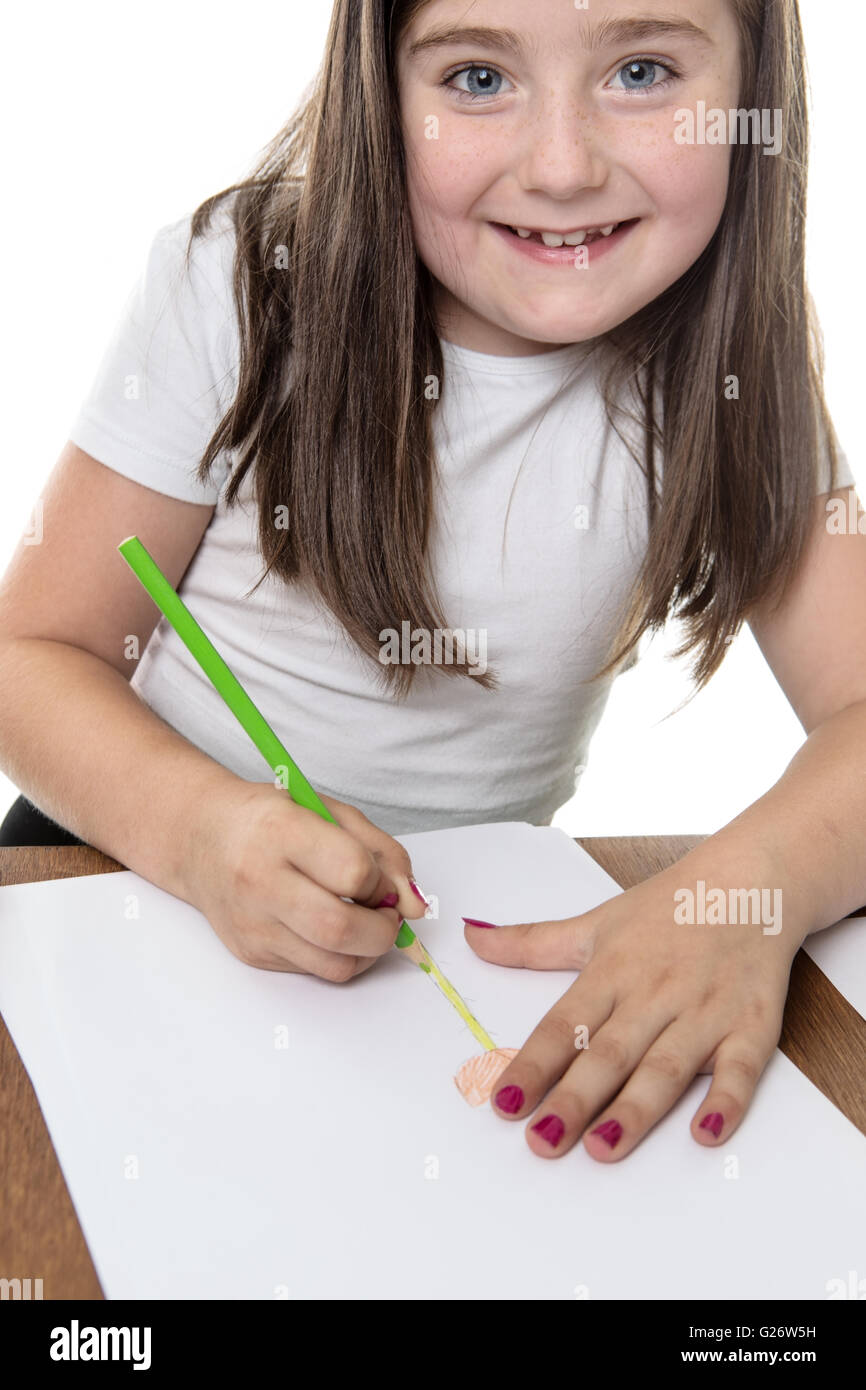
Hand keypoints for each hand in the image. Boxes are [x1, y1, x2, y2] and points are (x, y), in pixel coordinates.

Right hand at [185, 778, 428, 977]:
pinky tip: (329, 927)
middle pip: (341, 929)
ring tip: (362, 922)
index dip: (380, 881)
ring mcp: (253, 924)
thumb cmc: (271, 819)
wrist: (203, 839)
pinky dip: (337, 955)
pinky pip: (316, 970)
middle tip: (385, 914)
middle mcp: (259, 881)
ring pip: (335, 964)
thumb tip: (415, 906)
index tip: (377, 878)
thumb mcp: (332, 813)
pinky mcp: (251, 953)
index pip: (352, 872)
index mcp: (280, 831)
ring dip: (366, 949)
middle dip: (383, 929)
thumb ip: (383, 854)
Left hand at [463, 854, 805, 1160]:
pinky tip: (706, 1133)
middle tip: (542, 1141)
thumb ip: (531, 942)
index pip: (563, 1025)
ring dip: (635, 1109)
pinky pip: (740, 1068)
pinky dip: (726, 1100)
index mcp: (612, 972)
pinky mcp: (750, 1026)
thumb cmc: (669, 908)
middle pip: (608, 1053)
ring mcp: (703, 1011)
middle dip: (574, 1098)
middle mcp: (654, 994)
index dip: (533, 1065)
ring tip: (602, 1148)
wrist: (751, 880)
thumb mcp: (595, 922)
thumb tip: (471, 938)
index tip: (504, 1102)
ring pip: (665, 1067)